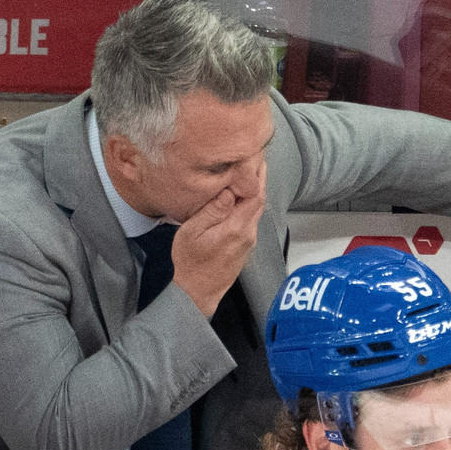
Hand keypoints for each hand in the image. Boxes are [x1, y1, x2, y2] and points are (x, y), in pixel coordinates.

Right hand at [171, 169, 266, 316]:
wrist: (197, 293)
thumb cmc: (190, 262)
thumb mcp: (193, 232)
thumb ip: (212, 210)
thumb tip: (229, 190)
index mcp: (236, 227)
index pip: (255, 193)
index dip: (257, 173)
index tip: (255, 156)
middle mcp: (248, 233)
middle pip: (260, 199)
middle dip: (259, 178)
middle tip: (256, 158)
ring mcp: (248, 241)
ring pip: (256, 210)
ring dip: (255, 191)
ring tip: (250, 173)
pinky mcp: (245, 247)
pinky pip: (251, 220)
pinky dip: (250, 204)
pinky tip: (242, 198)